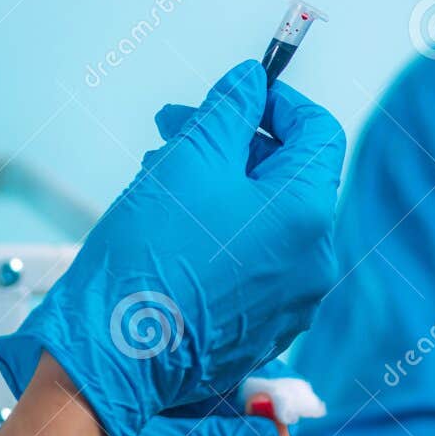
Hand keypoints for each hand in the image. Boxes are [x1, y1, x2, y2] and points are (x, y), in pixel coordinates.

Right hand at [0, 61, 344, 435]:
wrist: (115, 354)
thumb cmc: (150, 254)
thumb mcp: (188, 158)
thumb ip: (230, 108)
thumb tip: (251, 81)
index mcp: (308, 212)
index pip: (319, 132)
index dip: (279, 103)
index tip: (238, 93)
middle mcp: (315, 260)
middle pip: (290, 176)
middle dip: (234, 143)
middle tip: (176, 126)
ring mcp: (293, 301)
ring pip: (267, 220)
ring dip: (221, 184)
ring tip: (160, 172)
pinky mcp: (264, 328)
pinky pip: (256, 262)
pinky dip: (223, 232)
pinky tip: (172, 222)